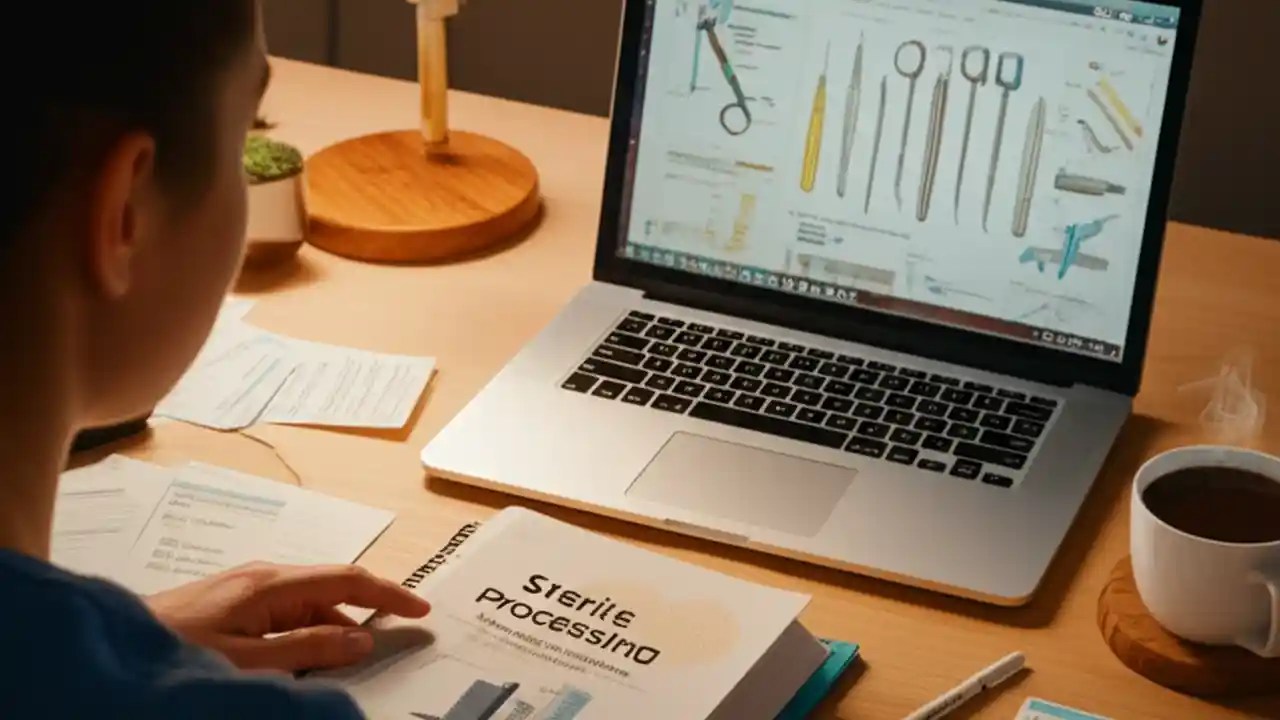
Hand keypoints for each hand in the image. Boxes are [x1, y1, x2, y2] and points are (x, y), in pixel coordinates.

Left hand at [145, 562, 430, 672]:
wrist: (114, 649)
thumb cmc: (175, 652)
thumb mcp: (249, 661)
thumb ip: (308, 648)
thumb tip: (360, 638)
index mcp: (271, 585)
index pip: (347, 579)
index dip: (389, 593)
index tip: (420, 609)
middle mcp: (261, 576)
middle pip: (331, 585)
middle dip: (371, 604)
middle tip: (402, 626)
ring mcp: (244, 586)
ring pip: (308, 599)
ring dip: (338, 619)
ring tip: (359, 648)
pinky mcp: (230, 600)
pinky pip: (286, 608)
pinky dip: (311, 624)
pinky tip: (310, 648)